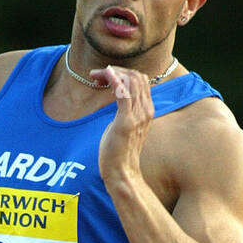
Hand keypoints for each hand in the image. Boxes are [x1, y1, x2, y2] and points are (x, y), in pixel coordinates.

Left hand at [91, 65, 154, 187]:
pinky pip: (123, 92)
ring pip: (130, 80)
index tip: (103, 77)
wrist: (121, 172)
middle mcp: (146, 109)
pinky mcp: (126, 121)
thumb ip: (125, 108)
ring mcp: (138, 115)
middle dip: (114, 70)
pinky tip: (104, 75)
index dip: (121, 72)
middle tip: (96, 76)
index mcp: (147, 109)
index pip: (140, 79)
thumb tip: (117, 93)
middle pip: (136, 75)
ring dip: (110, 73)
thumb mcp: (123, 124)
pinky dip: (113, 79)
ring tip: (95, 77)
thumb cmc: (119, 151)